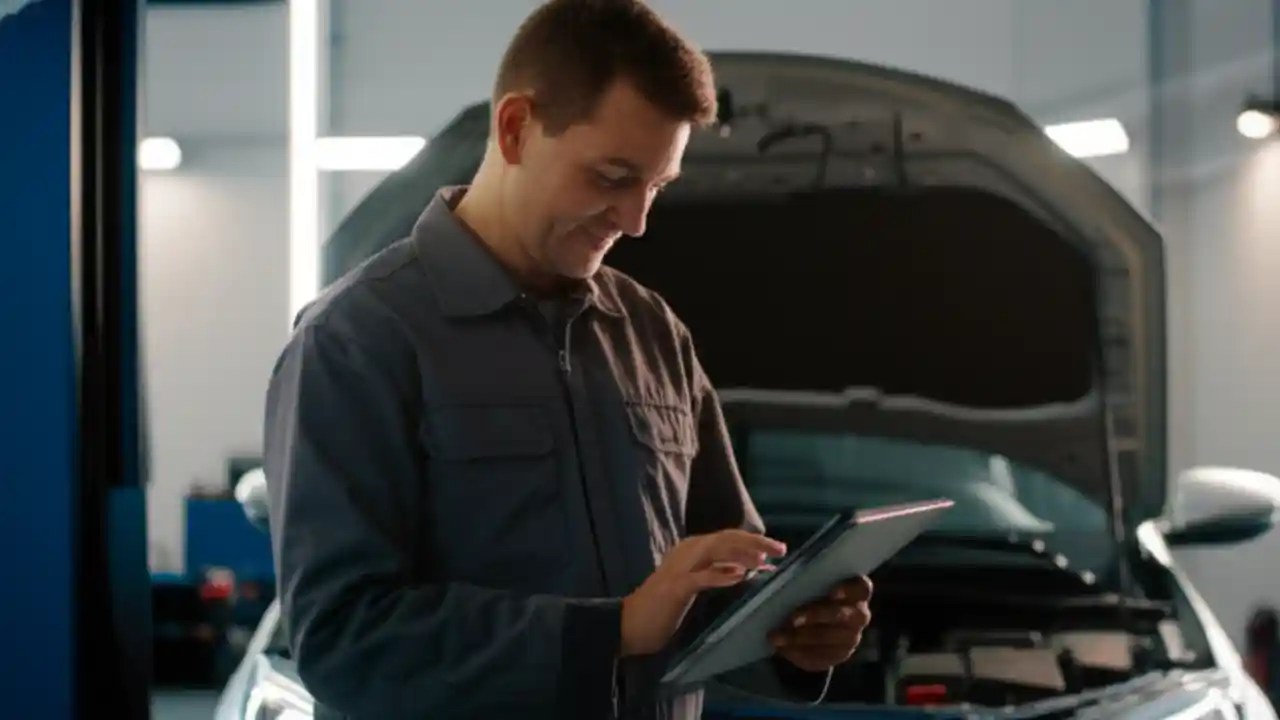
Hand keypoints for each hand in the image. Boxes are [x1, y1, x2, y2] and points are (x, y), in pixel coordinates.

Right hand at [621, 529, 785, 656]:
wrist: (632, 623)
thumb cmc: (667, 606)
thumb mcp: (699, 584)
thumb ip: (722, 572)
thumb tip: (755, 566)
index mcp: (693, 548)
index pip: (729, 537)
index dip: (754, 540)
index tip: (778, 549)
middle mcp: (687, 550)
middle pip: (726, 538)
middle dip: (755, 542)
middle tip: (781, 549)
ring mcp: (680, 567)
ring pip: (716, 551)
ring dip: (741, 554)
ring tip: (763, 560)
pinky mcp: (675, 586)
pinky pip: (701, 577)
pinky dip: (720, 575)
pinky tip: (739, 577)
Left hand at [769, 576, 872, 672]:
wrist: (816, 623)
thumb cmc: (813, 593)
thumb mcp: (811, 582)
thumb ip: (805, 577)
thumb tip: (772, 571)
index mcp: (856, 592)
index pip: (862, 588)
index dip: (849, 590)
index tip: (833, 592)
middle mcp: (859, 616)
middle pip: (844, 616)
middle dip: (816, 617)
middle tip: (792, 619)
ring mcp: (851, 639)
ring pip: (829, 641)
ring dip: (801, 639)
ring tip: (776, 637)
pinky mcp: (839, 657)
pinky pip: (820, 659)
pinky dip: (799, 654)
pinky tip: (782, 648)